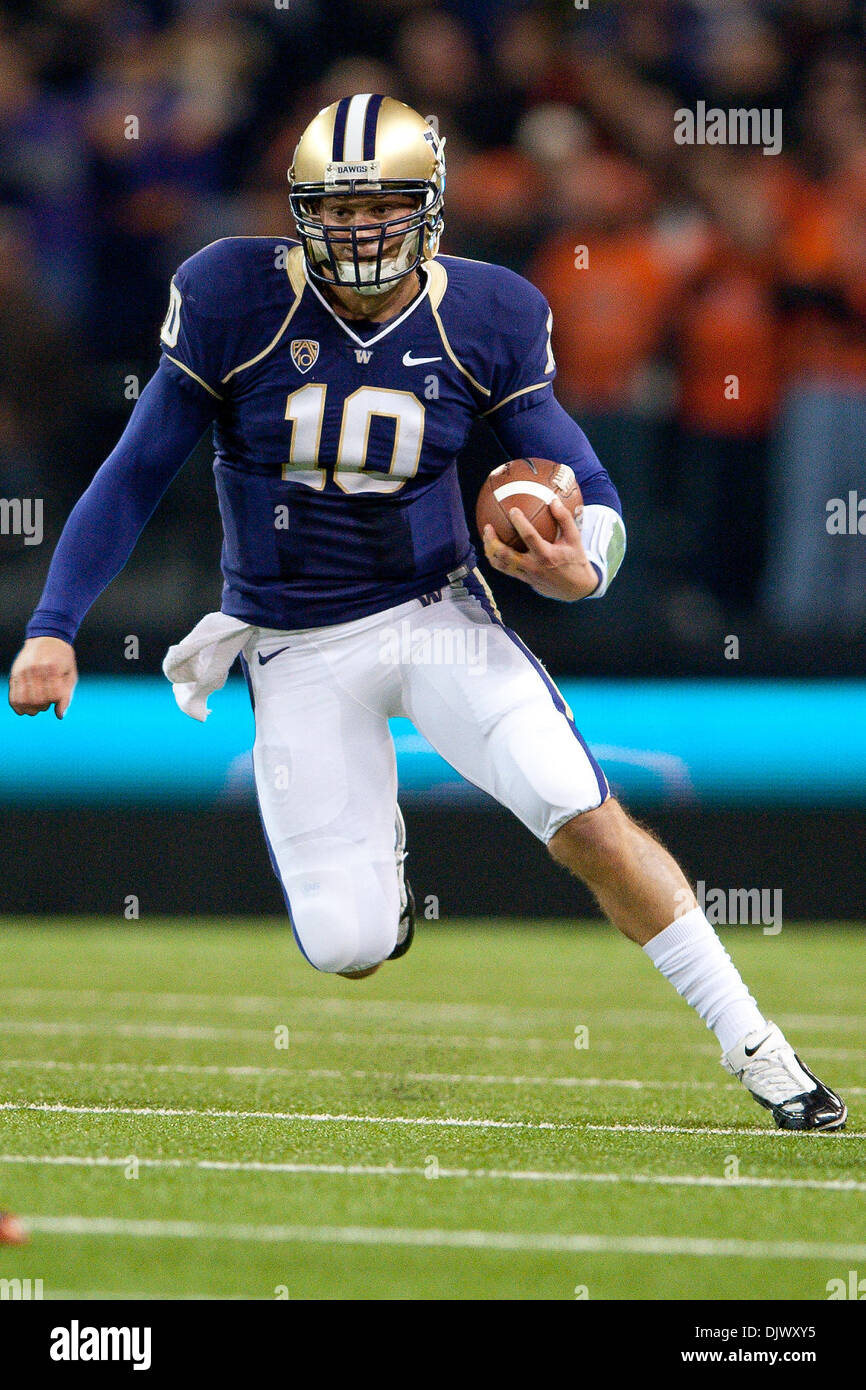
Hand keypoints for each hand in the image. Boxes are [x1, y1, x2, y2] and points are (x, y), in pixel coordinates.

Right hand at [8, 637, 77, 717]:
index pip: (53, 695)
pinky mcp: (15, 674)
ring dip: (30, 709)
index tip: (57, 699)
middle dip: (42, 707)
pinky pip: (13, 695)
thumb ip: (66, 696)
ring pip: (23, 700)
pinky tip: (23, 710)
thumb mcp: (70, 675)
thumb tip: (59, 716)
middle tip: (46, 704)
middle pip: (37, 700)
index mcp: (52, 668)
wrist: (48, 638)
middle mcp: (35, 669)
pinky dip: (17, 706)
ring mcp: (23, 671)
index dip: (56, 701)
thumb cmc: (63, 659)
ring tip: (36, 707)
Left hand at [482, 497, 598, 600]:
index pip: (530, 537)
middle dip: (493, 541)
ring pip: (501, 565)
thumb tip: (553, 500)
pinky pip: (505, 569)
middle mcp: (534, 566)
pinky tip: (492, 548)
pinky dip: (496, 559)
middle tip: (487, 526)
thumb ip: (565, 519)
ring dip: (490, 551)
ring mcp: (527, 575)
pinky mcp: (524, 580)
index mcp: (547, 555)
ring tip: (485, 537)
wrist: (576, 589)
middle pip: (506, 555)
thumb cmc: (575, 559)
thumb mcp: (575, 539)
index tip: (512, 510)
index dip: (520, 523)